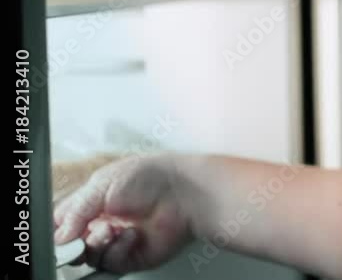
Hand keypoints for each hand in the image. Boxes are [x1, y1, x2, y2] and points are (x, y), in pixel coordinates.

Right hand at [53, 154, 192, 273]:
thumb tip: (60, 236)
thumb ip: (76, 211)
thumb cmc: (149, 177)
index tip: (60, 233)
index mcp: (93, 203)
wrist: (183, 191)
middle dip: (74, 242)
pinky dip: (118, 250)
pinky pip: (112, 263)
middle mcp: (103, 222)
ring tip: (111, 228)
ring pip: (90, 256)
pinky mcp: (133, 255)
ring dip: (96, 243)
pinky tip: (130, 234)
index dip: (59, 230)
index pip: (64, 223)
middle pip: (73, 245)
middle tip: (81, 235)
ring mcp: (118, 240)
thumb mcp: (102, 185)